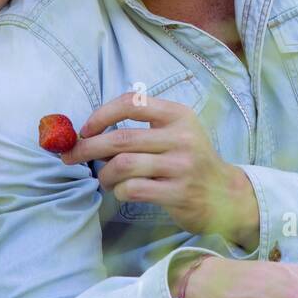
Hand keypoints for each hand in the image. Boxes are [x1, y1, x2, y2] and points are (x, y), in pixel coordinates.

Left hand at [59, 92, 258, 244]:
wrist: (226, 194)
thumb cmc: (191, 160)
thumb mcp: (178, 132)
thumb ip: (144, 126)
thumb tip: (90, 131)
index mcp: (178, 115)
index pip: (132, 103)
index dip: (101, 115)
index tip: (85, 130)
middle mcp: (182, 137)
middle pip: (121, 138)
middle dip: (87, 148)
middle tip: (70, 157)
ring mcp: (182, 166)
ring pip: (123, 165)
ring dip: (105, 174)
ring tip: (105, 179)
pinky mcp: (179, 193)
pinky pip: (134, 189)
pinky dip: (120, 191)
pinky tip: (124, 191)